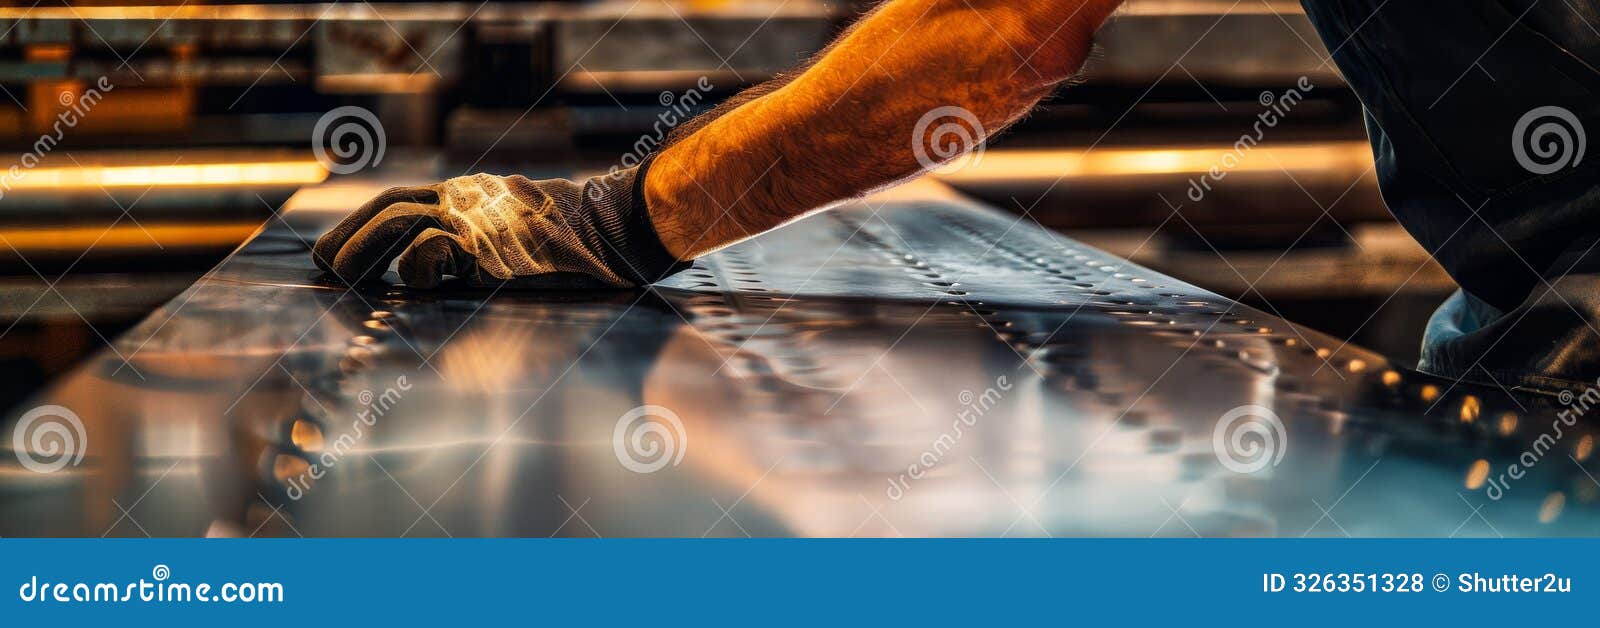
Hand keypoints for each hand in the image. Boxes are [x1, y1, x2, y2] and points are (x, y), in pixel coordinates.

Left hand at [312, 160, 686, 288]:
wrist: (619, 230)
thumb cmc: (579, 246)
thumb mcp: (521, 238)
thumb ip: (482, 247)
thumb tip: (445, 275)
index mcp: (472, 198)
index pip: (403, 202)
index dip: (363, 223)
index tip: (336, 247)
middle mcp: (468, 201)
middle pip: (390, 206)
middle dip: (349, 234)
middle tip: (321, 262)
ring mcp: (478, 219)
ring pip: (399, 222)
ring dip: (360, 249)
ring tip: (337, 275)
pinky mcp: (489, 244)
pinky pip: (433, 248)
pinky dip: (415, 267)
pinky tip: (419, 286)